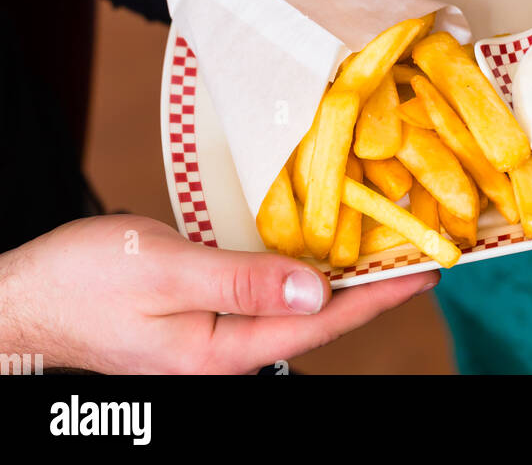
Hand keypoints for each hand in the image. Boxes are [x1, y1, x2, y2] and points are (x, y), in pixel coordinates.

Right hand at [0, 214, 437, 374]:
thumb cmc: (84, 281)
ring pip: (290, 306)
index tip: (425, 271)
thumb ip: (240, 281)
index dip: (375, 296)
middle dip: (369, 289)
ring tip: (382, 249)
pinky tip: (311, 252)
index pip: (318, 321)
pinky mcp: (197, 317)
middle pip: (313, 318)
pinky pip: (262, 295)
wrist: (24, 299)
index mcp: (220, 348)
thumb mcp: (163, 272)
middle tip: (419, 253)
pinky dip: (297, 271)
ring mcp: (210, 335)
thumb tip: (314, 287)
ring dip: (337, 279)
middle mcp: (223, 349)